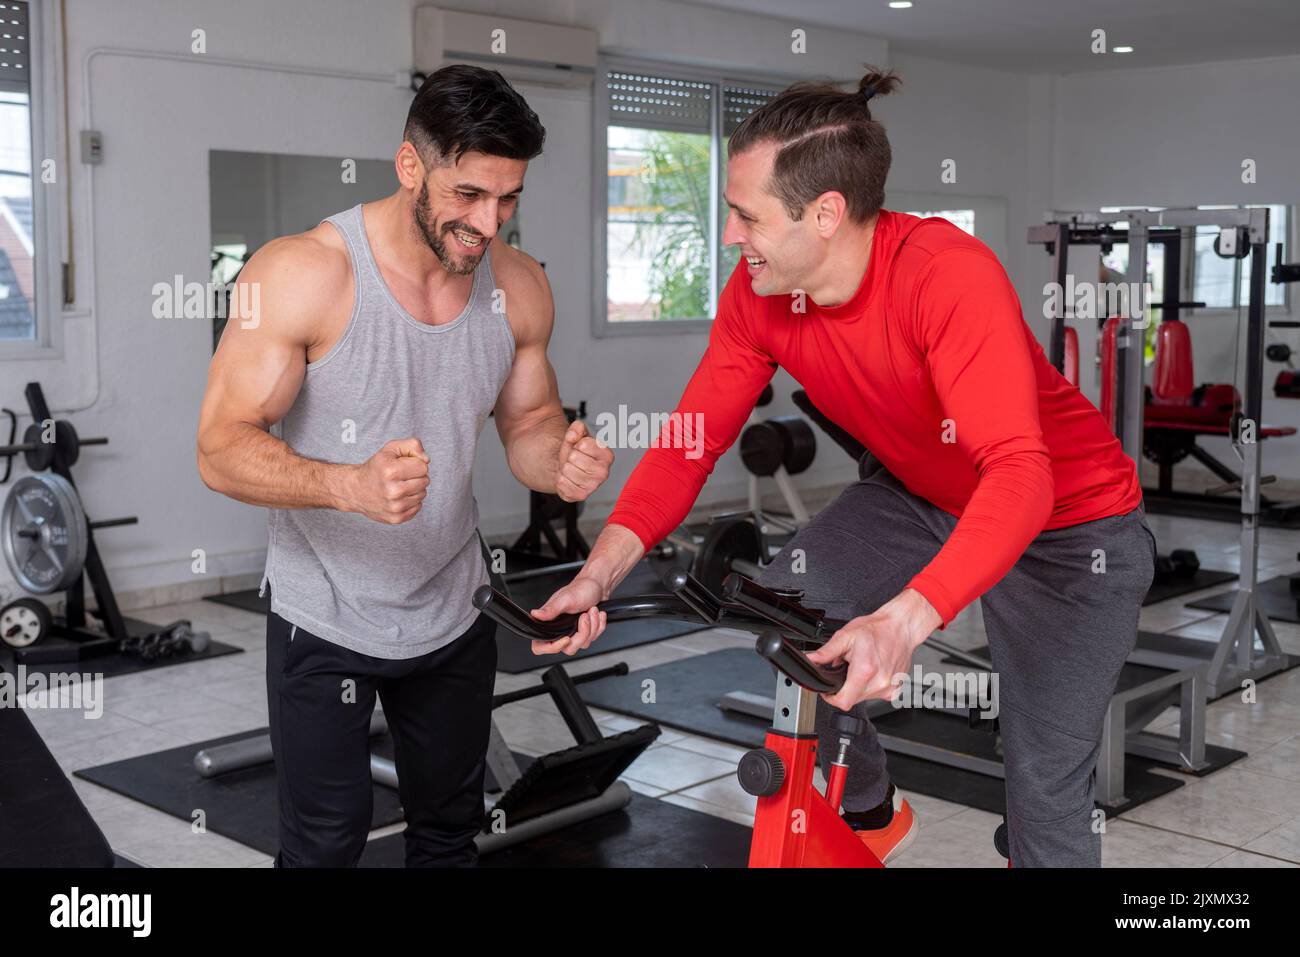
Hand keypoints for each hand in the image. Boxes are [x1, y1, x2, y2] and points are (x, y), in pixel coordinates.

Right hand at [346, 438, 429, 523]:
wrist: (356, 490)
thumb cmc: (376, 468)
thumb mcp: (390, 449)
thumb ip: (412, 445)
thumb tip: (426, 460)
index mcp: (391, 471)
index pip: (423, 466)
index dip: (415, 463)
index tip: (403, 465)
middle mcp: (393, 491)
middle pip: (425, 480)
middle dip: (416, 476)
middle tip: (401, 476)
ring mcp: (395, 507)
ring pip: (423, 494)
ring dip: (414, 489)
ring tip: (399, 486)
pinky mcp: (397, 518)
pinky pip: (418, 506)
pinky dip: (411, 501)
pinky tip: (398, 497)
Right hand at [528, 575, 606, 655]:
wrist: (596, 586)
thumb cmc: (580, 589)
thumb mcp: (565, 598)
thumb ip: (551, 609)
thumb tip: (535, 615)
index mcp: (549, 623)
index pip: (540, 647)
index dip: (552, 647)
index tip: (566, 638)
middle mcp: (559, 630)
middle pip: (568, 648)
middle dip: (582, 632)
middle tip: (584, 616)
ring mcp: (573, 633)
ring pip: (583, 644)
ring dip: (593, 626)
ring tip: (592, 610)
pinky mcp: (585, 633)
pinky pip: (594, 638)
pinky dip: (599, 625)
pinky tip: (597, 614)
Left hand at [555, 421, 611, 501]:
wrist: (568, 466)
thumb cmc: (576, 451)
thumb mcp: (577, 434)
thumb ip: (577, 428)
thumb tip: (573, 434)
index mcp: (607, 455)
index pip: (584, 445)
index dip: (577, 444)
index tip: (580, 448)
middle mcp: (603, 472)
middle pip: (574, 458)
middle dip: (569, 457)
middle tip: (574, 460)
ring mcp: (593, 486)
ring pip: (567, 471)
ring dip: (565, 468)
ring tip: (571, 468)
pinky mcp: (581, 496)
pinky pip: (562, 484)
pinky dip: (561, 480)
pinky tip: (568, 478)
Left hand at [808, 589, 941, 710]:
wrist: (901, 627)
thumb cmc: (876, 630)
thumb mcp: (845, 636)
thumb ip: (826, 652)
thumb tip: (811, 660)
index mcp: (865, 671)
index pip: (843, 702)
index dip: (831, 698)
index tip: (829, 691)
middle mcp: (879, 683)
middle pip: (852, 699)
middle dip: (845, 687)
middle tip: (848, 668)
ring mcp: (889, 688)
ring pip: (864, 698)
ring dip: (858, 686)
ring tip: (862, 666)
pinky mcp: (895, 690)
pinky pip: (876, 695)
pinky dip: (871, 686)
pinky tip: (873, 671)